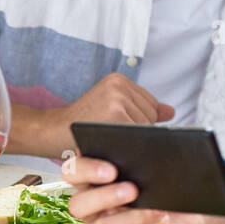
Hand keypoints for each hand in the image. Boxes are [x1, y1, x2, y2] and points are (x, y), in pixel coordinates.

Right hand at [11, 73, 175, 157]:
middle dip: (138, 129)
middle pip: (151, 115)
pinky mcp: (115, 112)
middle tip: (110, 132)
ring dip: (133, 137)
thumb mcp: (112, 109)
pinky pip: (139, 133)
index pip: (151, 105)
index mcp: (119, 80)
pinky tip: (112, 143)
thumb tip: (171, 112)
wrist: (53, 131)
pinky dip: (131, 144)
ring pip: (147, 125)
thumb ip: (142, 108)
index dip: (139, 122)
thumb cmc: (83, 124)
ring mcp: (117, 98)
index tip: (117, 126)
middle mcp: (119, 85)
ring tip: (109, 137)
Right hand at [64, 156, 224, 223]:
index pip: (73, 173)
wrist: (193, 213)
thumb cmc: (168, 187)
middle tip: (132, 189)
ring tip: (153, 208)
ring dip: (130, 217)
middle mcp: (95, 209)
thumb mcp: (155, 168)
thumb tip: (143, 149)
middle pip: (78, 205)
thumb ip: (140, 157)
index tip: (111, 169)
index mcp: (95, 183)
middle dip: (103, 196)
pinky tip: (163, 218)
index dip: (85, 170)